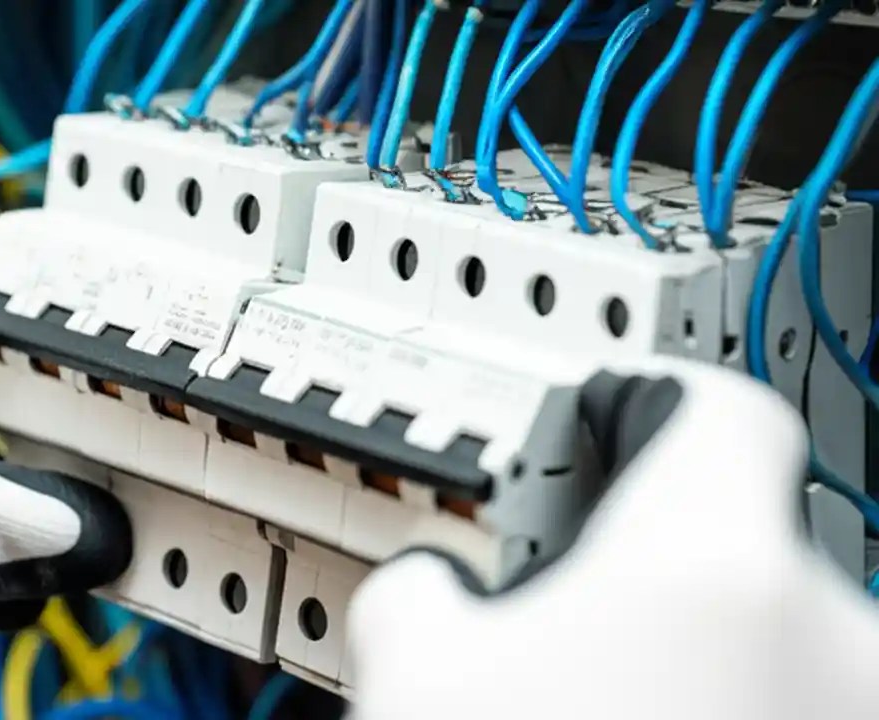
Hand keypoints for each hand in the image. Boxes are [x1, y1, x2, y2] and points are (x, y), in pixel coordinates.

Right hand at [346, 359, 878, 718]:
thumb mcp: (417, 678)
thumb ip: (425, 588)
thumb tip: (432, 590)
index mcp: (715, 570)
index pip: (720, 408)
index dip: (653, 399)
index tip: (613, 415)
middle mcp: (834, 640)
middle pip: (736, 537)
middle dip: (645, 562)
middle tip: (561, 613)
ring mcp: (858, 711)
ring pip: (766, 635)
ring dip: (686, 649)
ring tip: (589, 699)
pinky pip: (789, 699)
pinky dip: (722, 702)